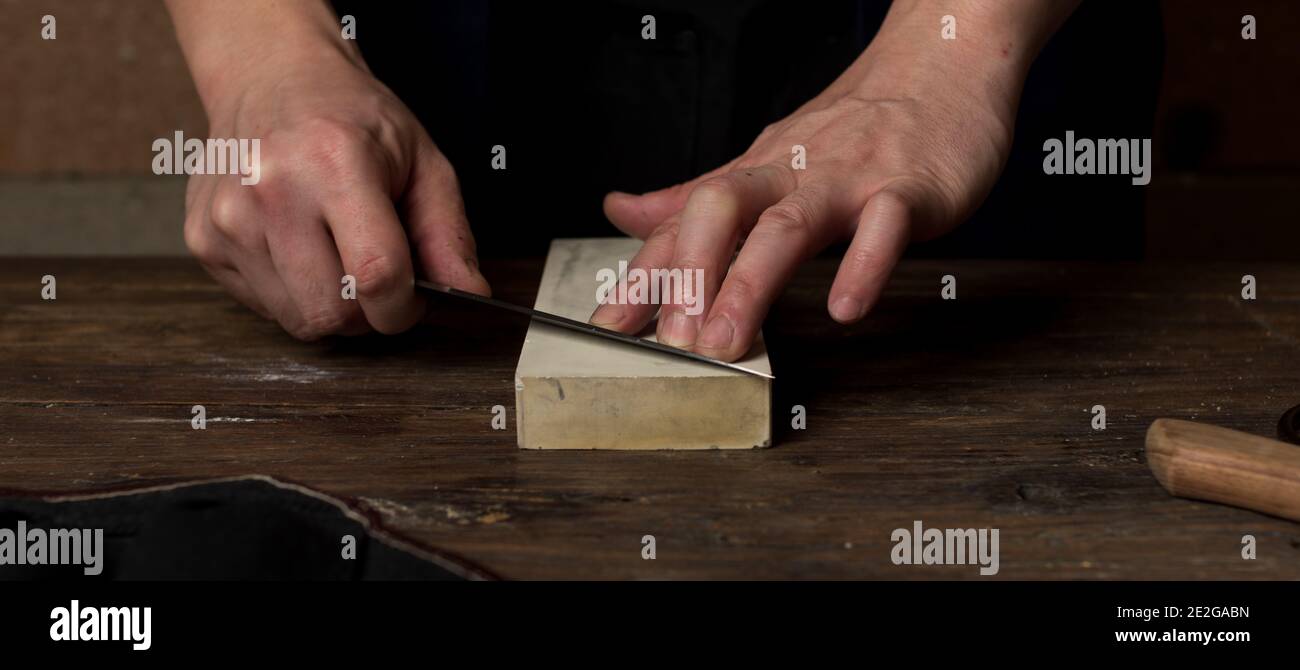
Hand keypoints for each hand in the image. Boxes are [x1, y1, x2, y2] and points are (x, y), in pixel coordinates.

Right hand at [180, 32, 487, 339]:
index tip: (413, 301)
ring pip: (298, 319)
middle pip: (333, 312)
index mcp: (334, 164)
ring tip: (337, 256)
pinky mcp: (204, 239)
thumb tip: (471, 295)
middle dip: (368, 313)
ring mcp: (228, 218)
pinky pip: (265, 307)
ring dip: (331, 306)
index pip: (376, 275)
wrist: (272, 77)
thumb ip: (448, 233)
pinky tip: (300, 249)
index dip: (404, 308)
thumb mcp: (422, 161)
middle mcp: (272, 191)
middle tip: (376, 277)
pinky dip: (294, 294)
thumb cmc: (352, 118)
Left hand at [592, 4, 1048, 361]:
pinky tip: (845, 308)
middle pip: (722, 211)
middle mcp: (791, 175)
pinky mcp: (908, 190)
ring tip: (726, 341)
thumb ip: (693, 197)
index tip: (608, 327)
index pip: (683, 225)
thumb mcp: (763, 161)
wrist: (941, 69)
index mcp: (754, 175)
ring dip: (751, 284)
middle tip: (673, 341)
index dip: (644, 275)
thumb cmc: (854, 129)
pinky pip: (884, 228)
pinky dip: (864, 267)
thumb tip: (620, 211)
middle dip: (690, 275)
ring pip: (789, 227)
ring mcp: (848, 181)